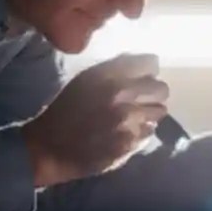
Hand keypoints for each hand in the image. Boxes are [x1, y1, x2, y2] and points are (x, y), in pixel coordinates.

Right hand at [21, 53, 168, 186]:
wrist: (50, 147)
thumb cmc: (65, 110)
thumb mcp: (85, 80)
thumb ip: (115, 70)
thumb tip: (142, 67)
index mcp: (109, 75)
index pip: (150, 63)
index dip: (148, 71)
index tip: (143, 78)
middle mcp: (123, 95)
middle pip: (161, 89)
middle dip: (153, 93)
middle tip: (141, 100)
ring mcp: (129, 121)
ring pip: (160, 112)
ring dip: (149, 114)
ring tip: (134, 118)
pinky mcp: (131, 143)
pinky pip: (150, 132)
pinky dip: (141, 132)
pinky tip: (125, 133)